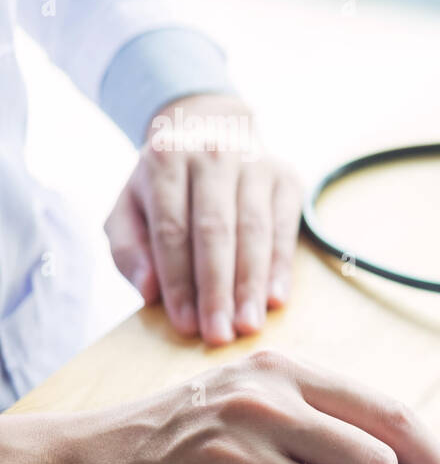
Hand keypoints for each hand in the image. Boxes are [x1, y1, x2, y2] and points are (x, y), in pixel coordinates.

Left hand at [104, 94, 302, 344]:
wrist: (212, 128)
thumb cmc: (166, 184)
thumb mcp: (129, 207)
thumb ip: (128, 249)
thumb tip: (149, 291)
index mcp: (165, 161)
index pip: (172, 231)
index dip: (179, 281)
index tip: (184, 324)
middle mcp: (212, 156)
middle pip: (216, 232)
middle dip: (218, 289)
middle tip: (219, 335)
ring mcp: (255, 164)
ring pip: (254, 232)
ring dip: (252, 284)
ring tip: (248, 325)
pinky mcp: (287, 177)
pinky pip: (285, 229)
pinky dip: (281, 266)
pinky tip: (276, 298)